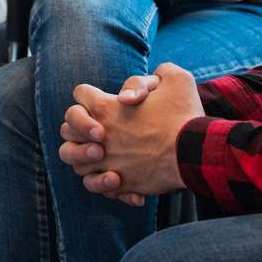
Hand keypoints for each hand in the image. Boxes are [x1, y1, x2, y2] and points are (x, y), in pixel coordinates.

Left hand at [56, 63, 202, 200]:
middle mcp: (100, 135)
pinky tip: (117, 176)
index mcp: (106, 107)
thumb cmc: (184, 115)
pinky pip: (96, 186)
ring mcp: (108, 161)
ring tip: (103, 155)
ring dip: (84, 157)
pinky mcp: (120, 183)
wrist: (195, 153)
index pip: (80, 94)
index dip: (90, 95)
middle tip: (100, 131)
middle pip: (66, 129)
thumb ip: (154, 76)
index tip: (107, 101)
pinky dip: (101, 183)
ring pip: (74, 161)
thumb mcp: (176, 79)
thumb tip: (141, 87)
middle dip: (78, 127)